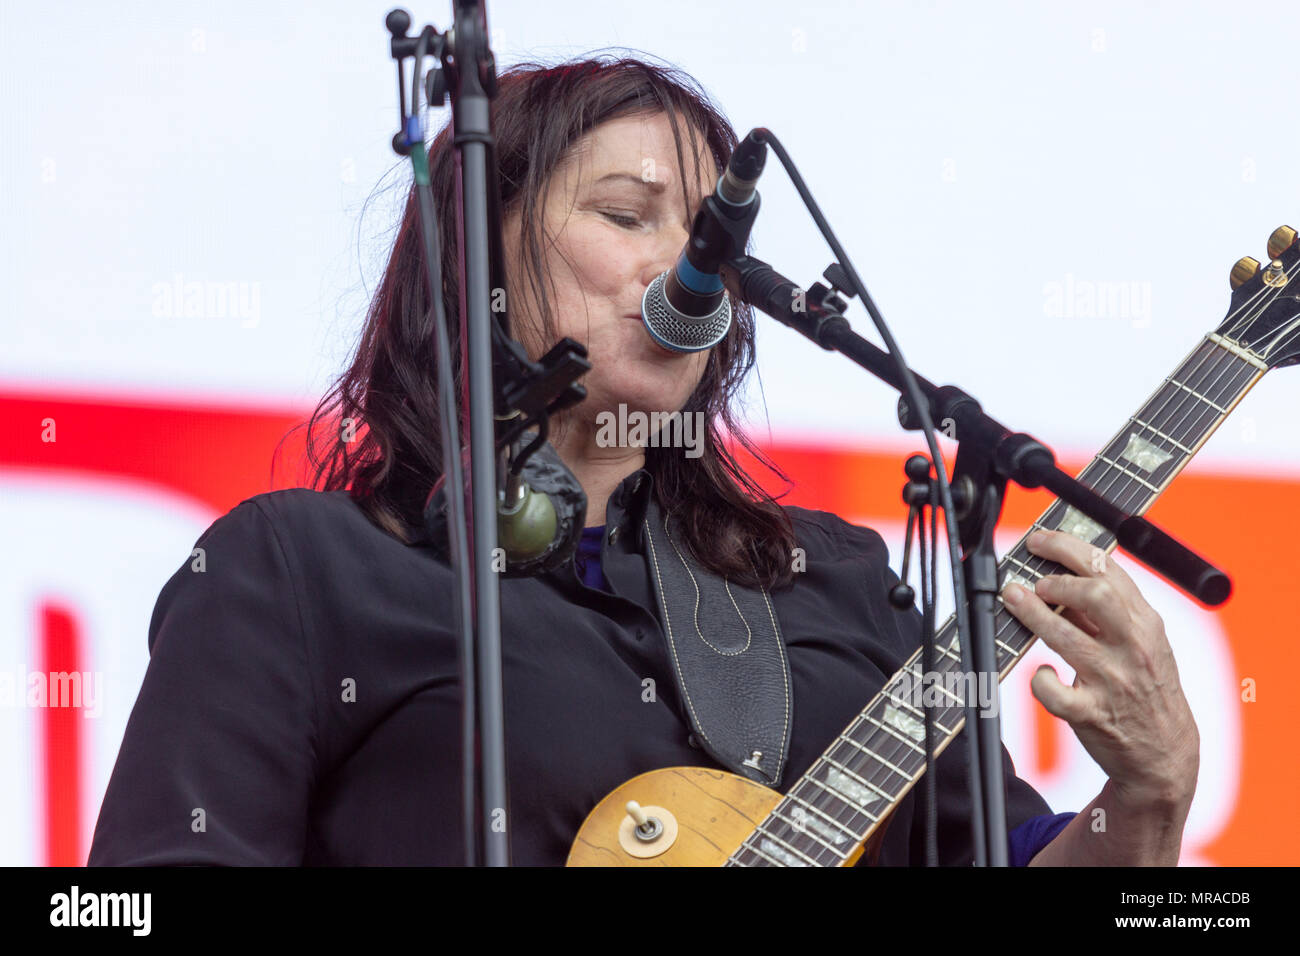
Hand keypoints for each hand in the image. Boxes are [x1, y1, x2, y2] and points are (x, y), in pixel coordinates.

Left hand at [1000, 530, 1198, 812]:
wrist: (1165, 753)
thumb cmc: (1145, 689)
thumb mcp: (1137, 643)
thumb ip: (1102, 613)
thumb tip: (1056, 576)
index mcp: (1145, 623)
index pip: (1109, 570)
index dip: (1067, 548)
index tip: (1039, 541)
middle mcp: (1133, 648)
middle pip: (1094, 595)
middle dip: (1056, 580)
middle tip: (1035, 581)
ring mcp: (1114, 681)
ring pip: (1065, 637)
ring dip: (1032, 614)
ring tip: (1013, 598)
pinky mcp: (1093, 714)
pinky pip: (1056, 693)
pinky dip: (1041, 679)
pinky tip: (1040, 672)